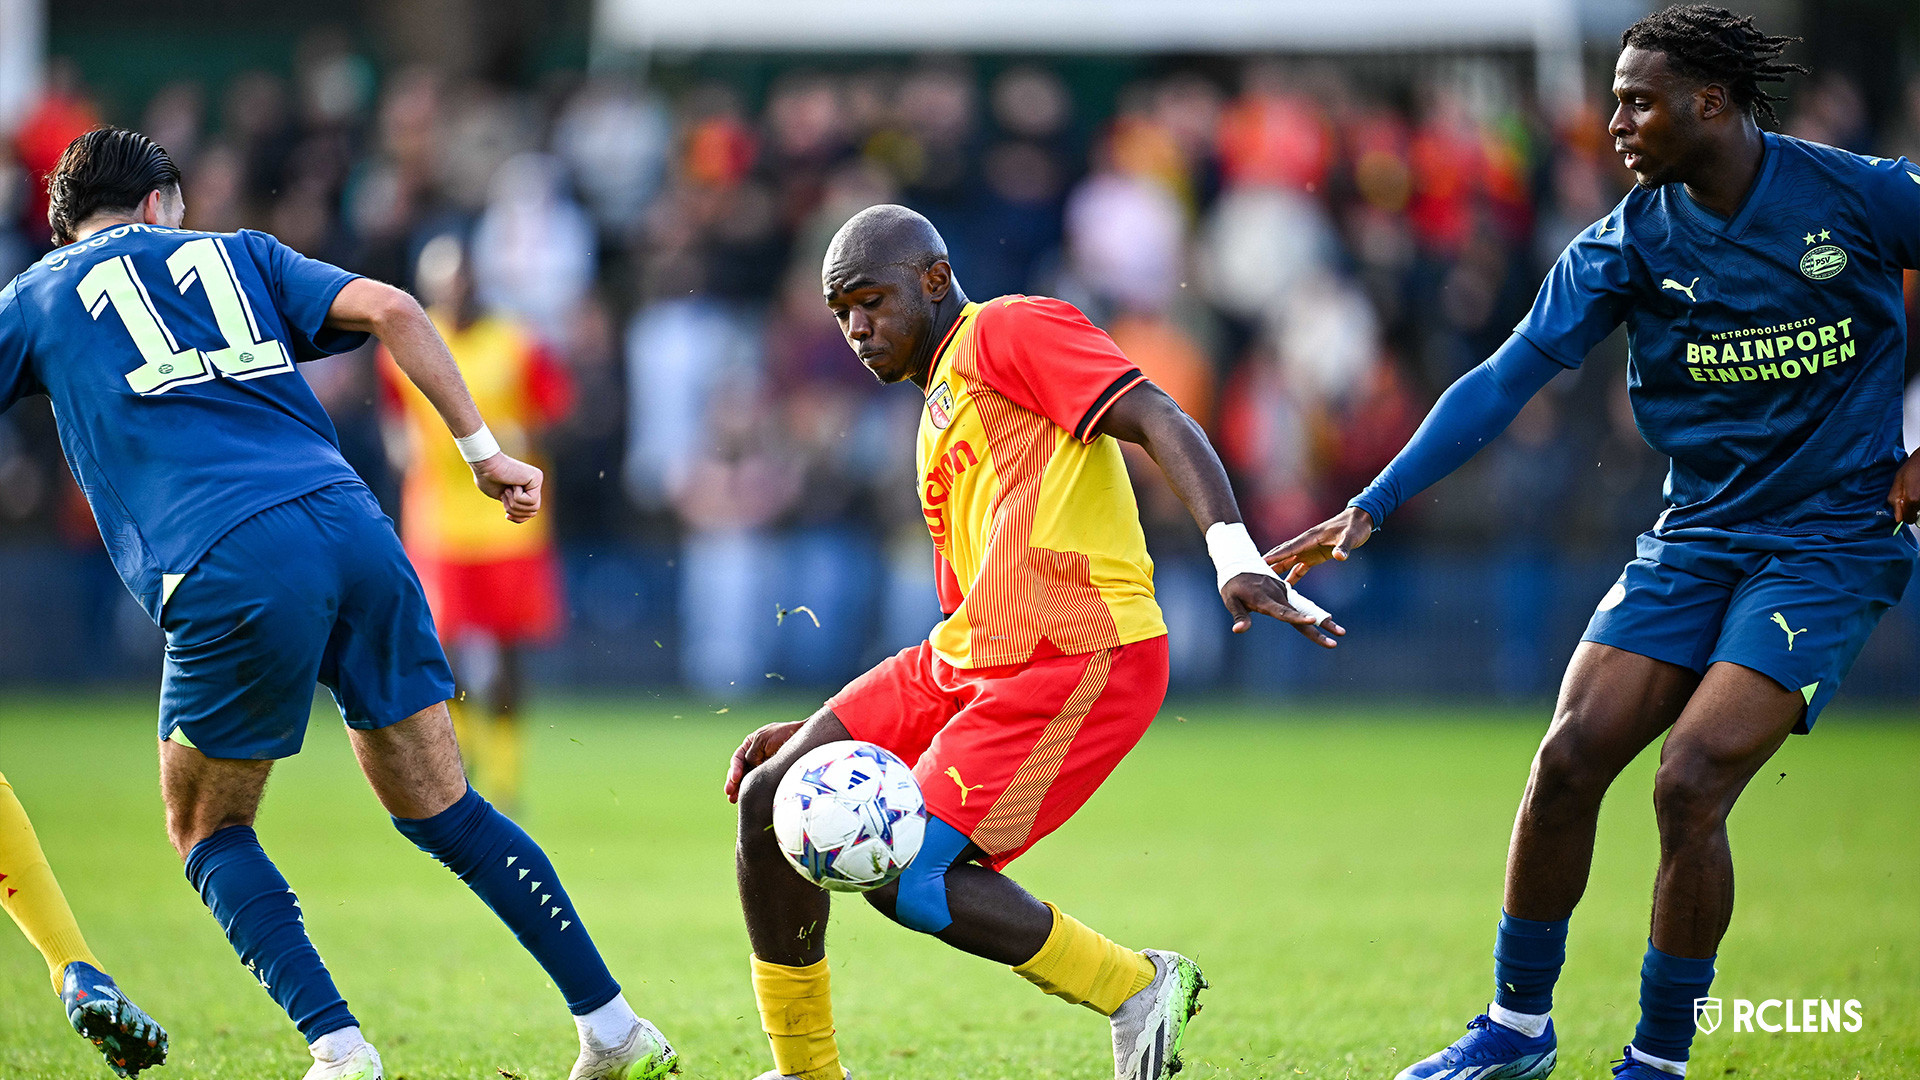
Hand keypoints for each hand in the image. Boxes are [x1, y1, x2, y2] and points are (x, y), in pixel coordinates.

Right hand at [471, 453, 542, 522]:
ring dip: (514, 503)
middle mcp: (535, 484)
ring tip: (507, 490)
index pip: (531, 512)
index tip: (507, 516)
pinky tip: (513, 484)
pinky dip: (517, 496)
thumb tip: (518, 516)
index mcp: (527, 489)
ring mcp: (537, 480)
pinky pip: (531, 500)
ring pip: (533, 508)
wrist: (485, 466)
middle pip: (532, 512)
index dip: (519, 518)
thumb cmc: (488, 479)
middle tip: (504, 495)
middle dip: (515, 510)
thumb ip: (513, 506)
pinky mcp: (537, 478)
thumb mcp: (502, 499)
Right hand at [724, 721, 804, 802]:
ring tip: (733, 800)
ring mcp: (763, 765)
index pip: (738, 758)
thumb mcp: (763, 739)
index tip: (735, 778)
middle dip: (733, 782)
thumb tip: (749, 768)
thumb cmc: (785, 734)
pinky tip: (747, 798)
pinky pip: (759, 782)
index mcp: (750, 744)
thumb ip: (752, 754)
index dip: (735, 769)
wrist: (805, 738)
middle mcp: (755, 755)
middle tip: (730, 794)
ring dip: (740, 789)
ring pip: (748, 778)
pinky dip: (752, 789)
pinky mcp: (771, 774)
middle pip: (740, 770)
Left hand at [1221, 572, 1345, 646]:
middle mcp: (1278, 596)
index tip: (1313, 621)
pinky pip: (1298, 606)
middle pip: (1302, 614)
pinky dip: (1310, 615)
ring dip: (1322, 621)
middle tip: (1340, 635)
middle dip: (1322, 625)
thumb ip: (1239, 616)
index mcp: (1265, 599)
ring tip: (1340, 632)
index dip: (1298, 617)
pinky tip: (1328, 623)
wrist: (1238, 562)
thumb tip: (1238, 631)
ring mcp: (1283, 593)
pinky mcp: (1284, 592)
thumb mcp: (1230, 600)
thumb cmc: (1232, 584)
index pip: (1283, 612)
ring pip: (1304, 610)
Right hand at [1264, 506, 1374, 580]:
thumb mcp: (1351, 537)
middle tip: (1251, 573)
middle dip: (1268, 563)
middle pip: (1283, 554)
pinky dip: (1291, 576)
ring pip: (1287, 561)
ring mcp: (1308, 550)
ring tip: (1261, 582)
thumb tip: (1340, 557)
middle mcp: (1305, 544)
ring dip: (1276, 570)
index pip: (1290, 548)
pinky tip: (1284, 588)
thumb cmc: (1355, 527)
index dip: (1276, 556)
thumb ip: (1344, 547)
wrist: (1359, 521)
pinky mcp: (1314, 556)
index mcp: (1311, 538)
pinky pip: (1299, 568)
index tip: (1261, 562)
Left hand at [1890, 455, 1919, 526]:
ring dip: (1918, 503)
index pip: (1909, 520)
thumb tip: (1897, 518)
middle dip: (1912, 509)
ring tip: (1916, 490)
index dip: (1905, 515)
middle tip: (1910, 495)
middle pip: (1917, 515)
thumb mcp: (1897, 483)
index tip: (1903, 508)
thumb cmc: (1912, 468)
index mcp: (1912, 500)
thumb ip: (1894, 501)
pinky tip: (1919, 489)